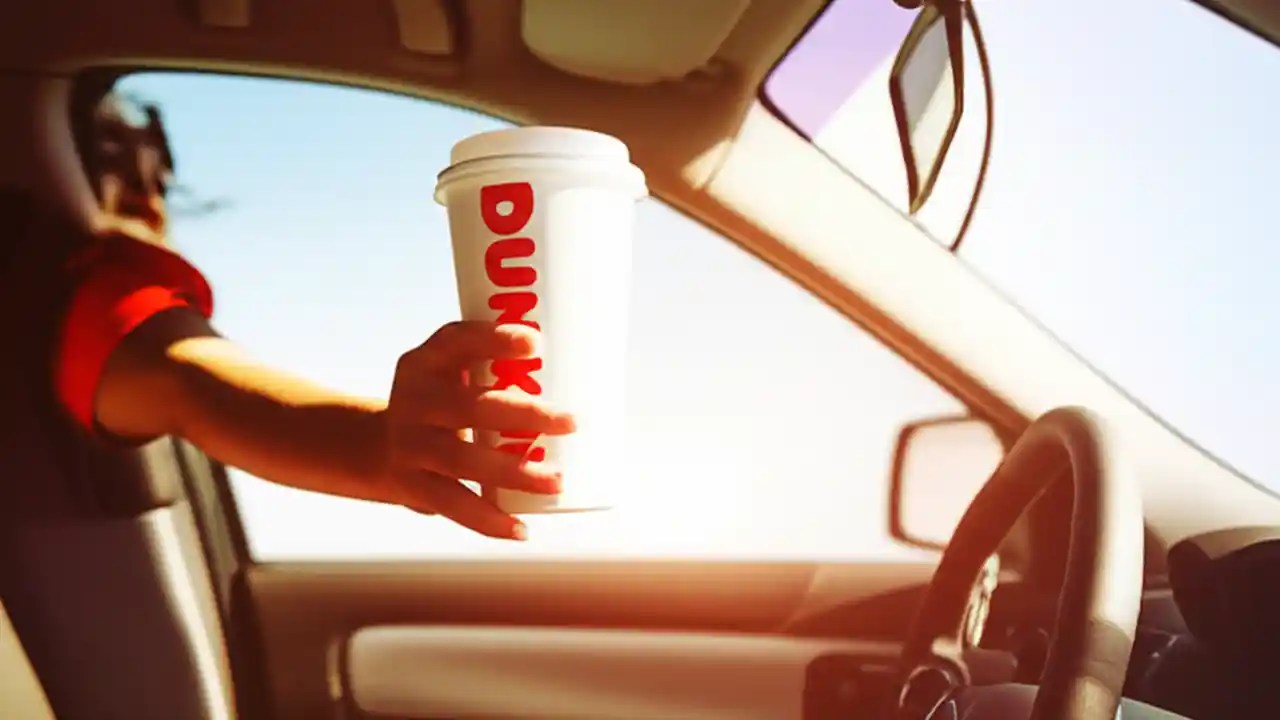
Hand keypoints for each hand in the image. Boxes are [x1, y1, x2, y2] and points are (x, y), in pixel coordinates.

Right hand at [383, 322, 573, 539]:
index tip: (535, 342)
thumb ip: (500, 370)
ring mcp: (410, 445)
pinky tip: (521, 529)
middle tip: (572, 422)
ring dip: (514, 471)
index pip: (457, 341)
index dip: (494, 339)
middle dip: (524, 414)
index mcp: (427, 362)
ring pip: (464, 459)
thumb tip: (587, 372)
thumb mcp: (452, 374)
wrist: (379, 447)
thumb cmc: (443, 402)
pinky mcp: (412, 484)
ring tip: (557, 481)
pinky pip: (453, 504)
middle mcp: (414, 400)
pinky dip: (488, 520)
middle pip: (469, 406)